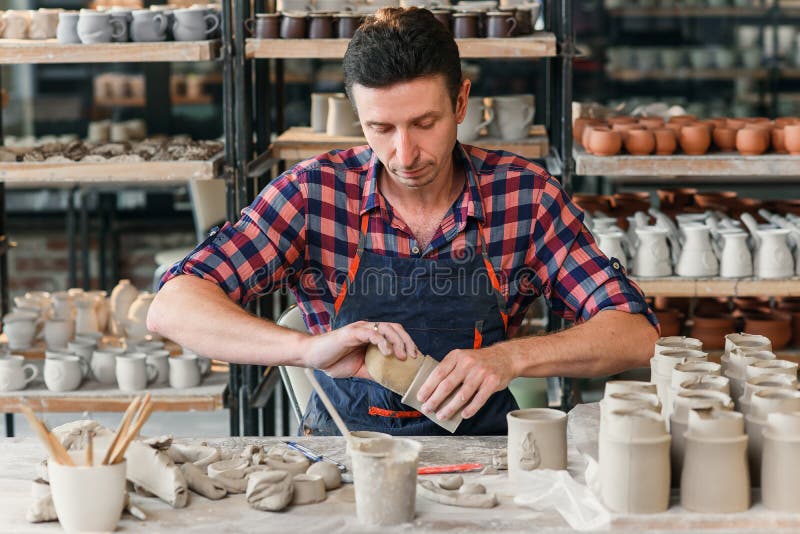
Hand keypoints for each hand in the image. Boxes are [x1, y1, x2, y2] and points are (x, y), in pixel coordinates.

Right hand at [303, 321, 419, 378]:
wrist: (313, 357)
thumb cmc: (333, 360)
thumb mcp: (360, 370)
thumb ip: (376, 371)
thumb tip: (393, 381)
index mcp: (372, 336)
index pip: (396, 335)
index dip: (407, 344)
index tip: (415, 358)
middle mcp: (368, 329)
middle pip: (395, 328)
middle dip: (407, 342)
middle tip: (413, 357)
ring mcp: (360, 329)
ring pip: (386, 328)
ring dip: (397, 341)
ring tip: (401, 356)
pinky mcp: (352, 332)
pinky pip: (371, 333)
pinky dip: (382, 341)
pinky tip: (387, 352)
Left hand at [415, 346, 515, 419]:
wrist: (505, 357)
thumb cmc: (479, 361)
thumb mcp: (462, 358)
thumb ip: (450, 370)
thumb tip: (432, 390)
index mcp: (456, 356)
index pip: (438, 373)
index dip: (428, 387)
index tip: (420, 398)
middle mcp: (468, 363)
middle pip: (447, 385)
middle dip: (435, 400)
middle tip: (427, 409)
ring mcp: (481, 372)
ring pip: (462, 395)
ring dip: (450, 408)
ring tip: (442, 415)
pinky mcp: (492, 382)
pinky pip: (479, 399)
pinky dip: (470, 409)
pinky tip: (463, 415)